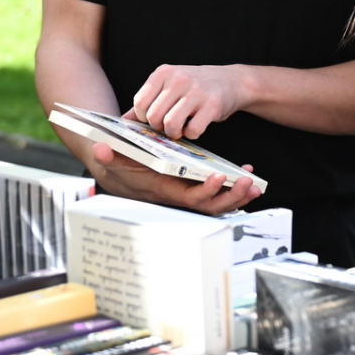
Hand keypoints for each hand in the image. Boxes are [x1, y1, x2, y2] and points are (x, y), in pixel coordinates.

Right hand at [91, 145, 259, 214]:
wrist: (122, 176)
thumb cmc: (121, 168)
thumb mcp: (114, 160)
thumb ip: (108, 156)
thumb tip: (100, 148)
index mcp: (165, 191)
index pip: (189, 197)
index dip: (205, 191)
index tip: (219, 176)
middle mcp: (179, 197)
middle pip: (211, 206)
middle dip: (231, 196)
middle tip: (247, 181)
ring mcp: (188, 195)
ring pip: (218, 204)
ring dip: (238, 196)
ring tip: (254, 184)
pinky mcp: (194, 190)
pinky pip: (218, 196)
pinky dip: (234, 190)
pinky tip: (247, 178)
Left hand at [131, 63, 250, 140]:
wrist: (231, 81)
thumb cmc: (193, 87)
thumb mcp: (169, 86)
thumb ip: (147, 102)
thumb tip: (123, 122)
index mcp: (163, 73)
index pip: (140, 103)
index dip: (144, 117)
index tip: (155, 118)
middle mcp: (179, 79)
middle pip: (153, 116)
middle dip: (159, 127)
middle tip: (168, 125)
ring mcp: (196, 91)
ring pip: (171, 124)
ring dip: (174, 133)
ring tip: (180, 129)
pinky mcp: (212, 105)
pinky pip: (192, 130)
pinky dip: (191, 135)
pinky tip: (195, 127)